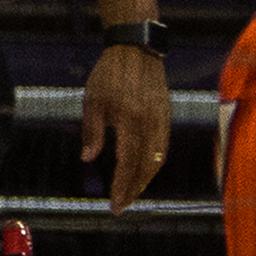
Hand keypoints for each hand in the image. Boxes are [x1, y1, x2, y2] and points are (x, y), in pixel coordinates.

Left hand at [81, 44, 170, 213]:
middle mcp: (151, 123)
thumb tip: (88, 159)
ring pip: (158, 161)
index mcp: (131, 119)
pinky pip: (163, 149)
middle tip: (121, 206)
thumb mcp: (92, 101)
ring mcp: (162, 121)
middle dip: (134, 190)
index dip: (122, 186)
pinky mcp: (167, 117)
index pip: (128, 162)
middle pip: (146, 167)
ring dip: (145, 181)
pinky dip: (153, 165)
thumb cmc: (109, 74)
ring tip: (129, 193)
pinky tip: (142, 172)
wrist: (136, 50)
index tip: (114, 205)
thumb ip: (92, 132)